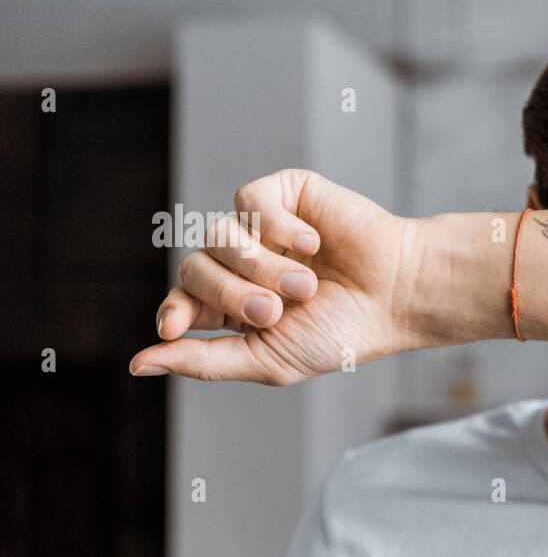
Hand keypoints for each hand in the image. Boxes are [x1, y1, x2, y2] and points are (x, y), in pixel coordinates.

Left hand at [130, 169, 431, 384]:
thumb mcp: (269, 360)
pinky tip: (312, 243)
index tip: (175, 327)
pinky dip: (277, 226)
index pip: (181, 299)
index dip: (174, 309)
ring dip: (260, 266)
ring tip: (305, 284)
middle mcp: (243, 262)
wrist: (397, 295)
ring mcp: (261, 226)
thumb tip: (140, 363)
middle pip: (195, 268)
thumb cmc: (342, 333)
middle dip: (230, 294)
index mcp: (236, 304)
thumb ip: (205, 362)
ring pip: (219, 235)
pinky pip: (249, 201)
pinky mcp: (285, 193)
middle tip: (274, 311)